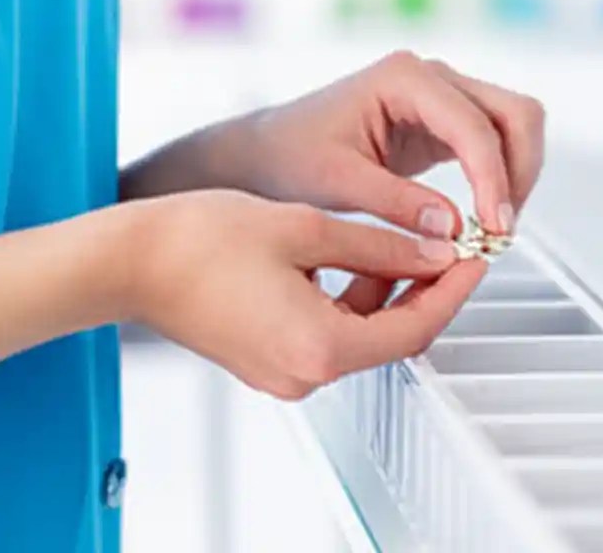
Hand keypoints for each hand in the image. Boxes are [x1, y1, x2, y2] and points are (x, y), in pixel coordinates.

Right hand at [126, 190, 485, 399]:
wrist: (128, 262)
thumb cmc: (196, 242)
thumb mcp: (305, 229)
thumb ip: (380, 244)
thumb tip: (433, 251)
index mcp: (320, 346)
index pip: (414, 327)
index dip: (451, 290)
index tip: (474, 258)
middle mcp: (303, 373)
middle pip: (390, 338)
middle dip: (422, 292)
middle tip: (445, 247)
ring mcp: (280, 373)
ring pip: (357, 336)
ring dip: (383, 295)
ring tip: (396, 245)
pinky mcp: (262, 361)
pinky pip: (323, 337)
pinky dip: (345, 303)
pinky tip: (343, 260)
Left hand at [246, 51, 545, 236]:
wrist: (267, 152)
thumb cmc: (289, 156)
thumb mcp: (335, 183)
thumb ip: (395, 202)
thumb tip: (453, 227)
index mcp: (403, 78)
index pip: (473, 127)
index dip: (493, 179)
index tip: (494, 228)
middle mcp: (430, 78)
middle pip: (515, 114)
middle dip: (518, 172)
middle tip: (501, 231)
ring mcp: (440, 98)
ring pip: (512, 126)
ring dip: (515, 175)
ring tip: (494, 230)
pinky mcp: (440, 125)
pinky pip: (492, 144)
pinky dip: (499, 178)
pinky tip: (483, 218)